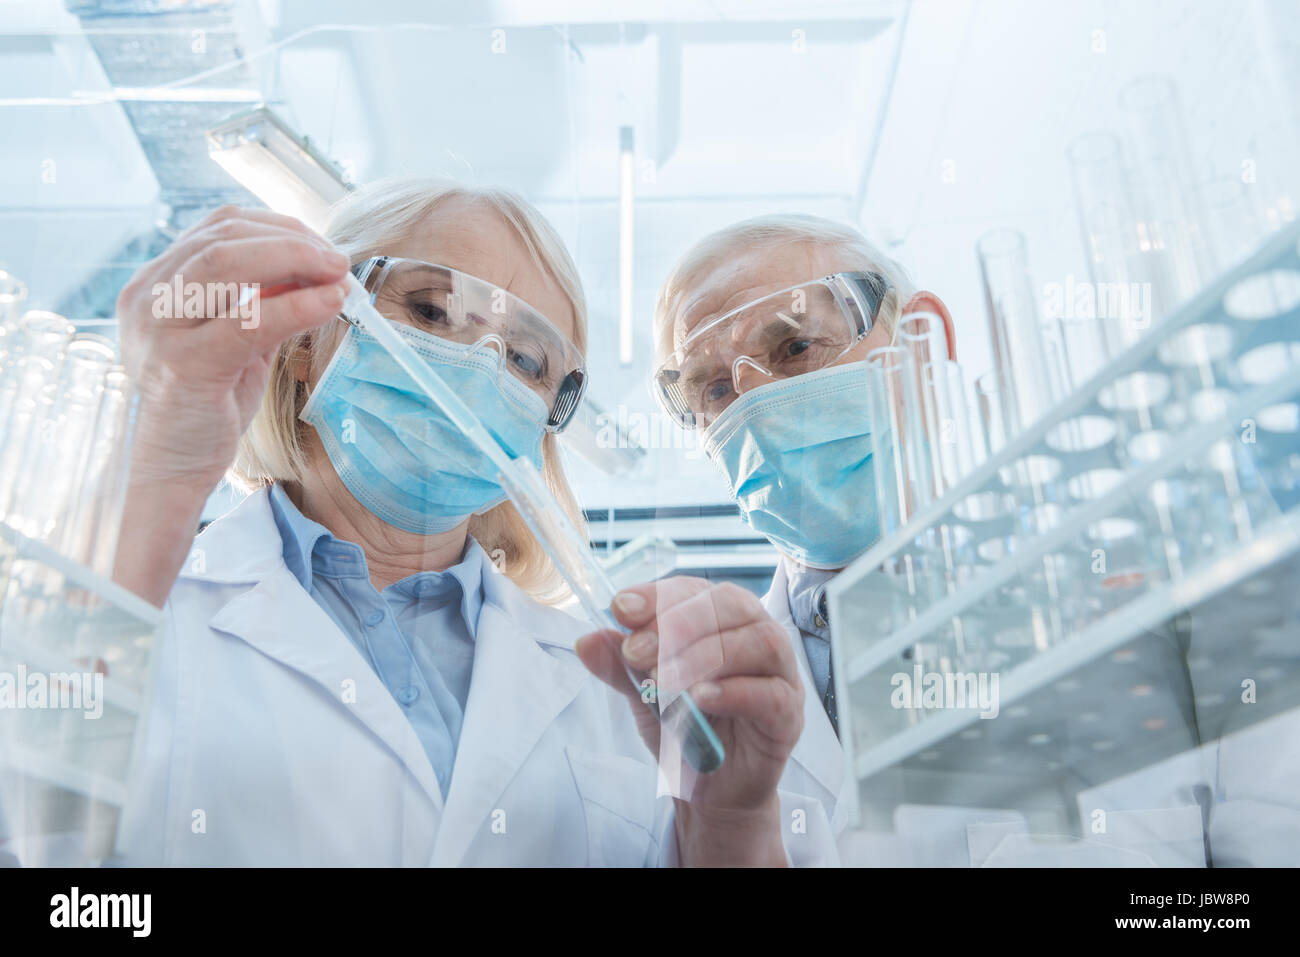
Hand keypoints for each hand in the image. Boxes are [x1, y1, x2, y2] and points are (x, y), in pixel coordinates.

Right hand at [112, 206, 349, 604]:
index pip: (217, 228)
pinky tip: (329, 304)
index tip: (322, 245)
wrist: (174, 465)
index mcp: (156, 283)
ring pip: (226, 265)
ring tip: (338, 276)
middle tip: (337, 259)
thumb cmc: (206, 401)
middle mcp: (148, 297)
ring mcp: (158, 329)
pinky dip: (295, 306)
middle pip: (222, 238)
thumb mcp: (236, 339)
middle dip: (290, 241)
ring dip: (293, 261)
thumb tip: (314, 268)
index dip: (277, 228)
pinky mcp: (181, 364)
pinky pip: (246, 322)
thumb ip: (263, 300)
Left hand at [575, 578, 803, 864]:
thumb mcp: (642, 695)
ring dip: (705, 655)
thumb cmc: (685, 729)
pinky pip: (771, 694)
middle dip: (680, 622)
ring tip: (664, 680)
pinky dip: (734, 692)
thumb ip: (620, 667)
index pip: (694, 590)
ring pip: (758, 642)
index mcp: (720, 619)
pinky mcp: (789, 715)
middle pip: (731, 604)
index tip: (621, 608)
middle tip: (638, 651)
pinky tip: (701, 699)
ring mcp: (780, 673)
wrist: (711, 790)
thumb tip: (587, 640)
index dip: (658, 596)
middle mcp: (756, 634)